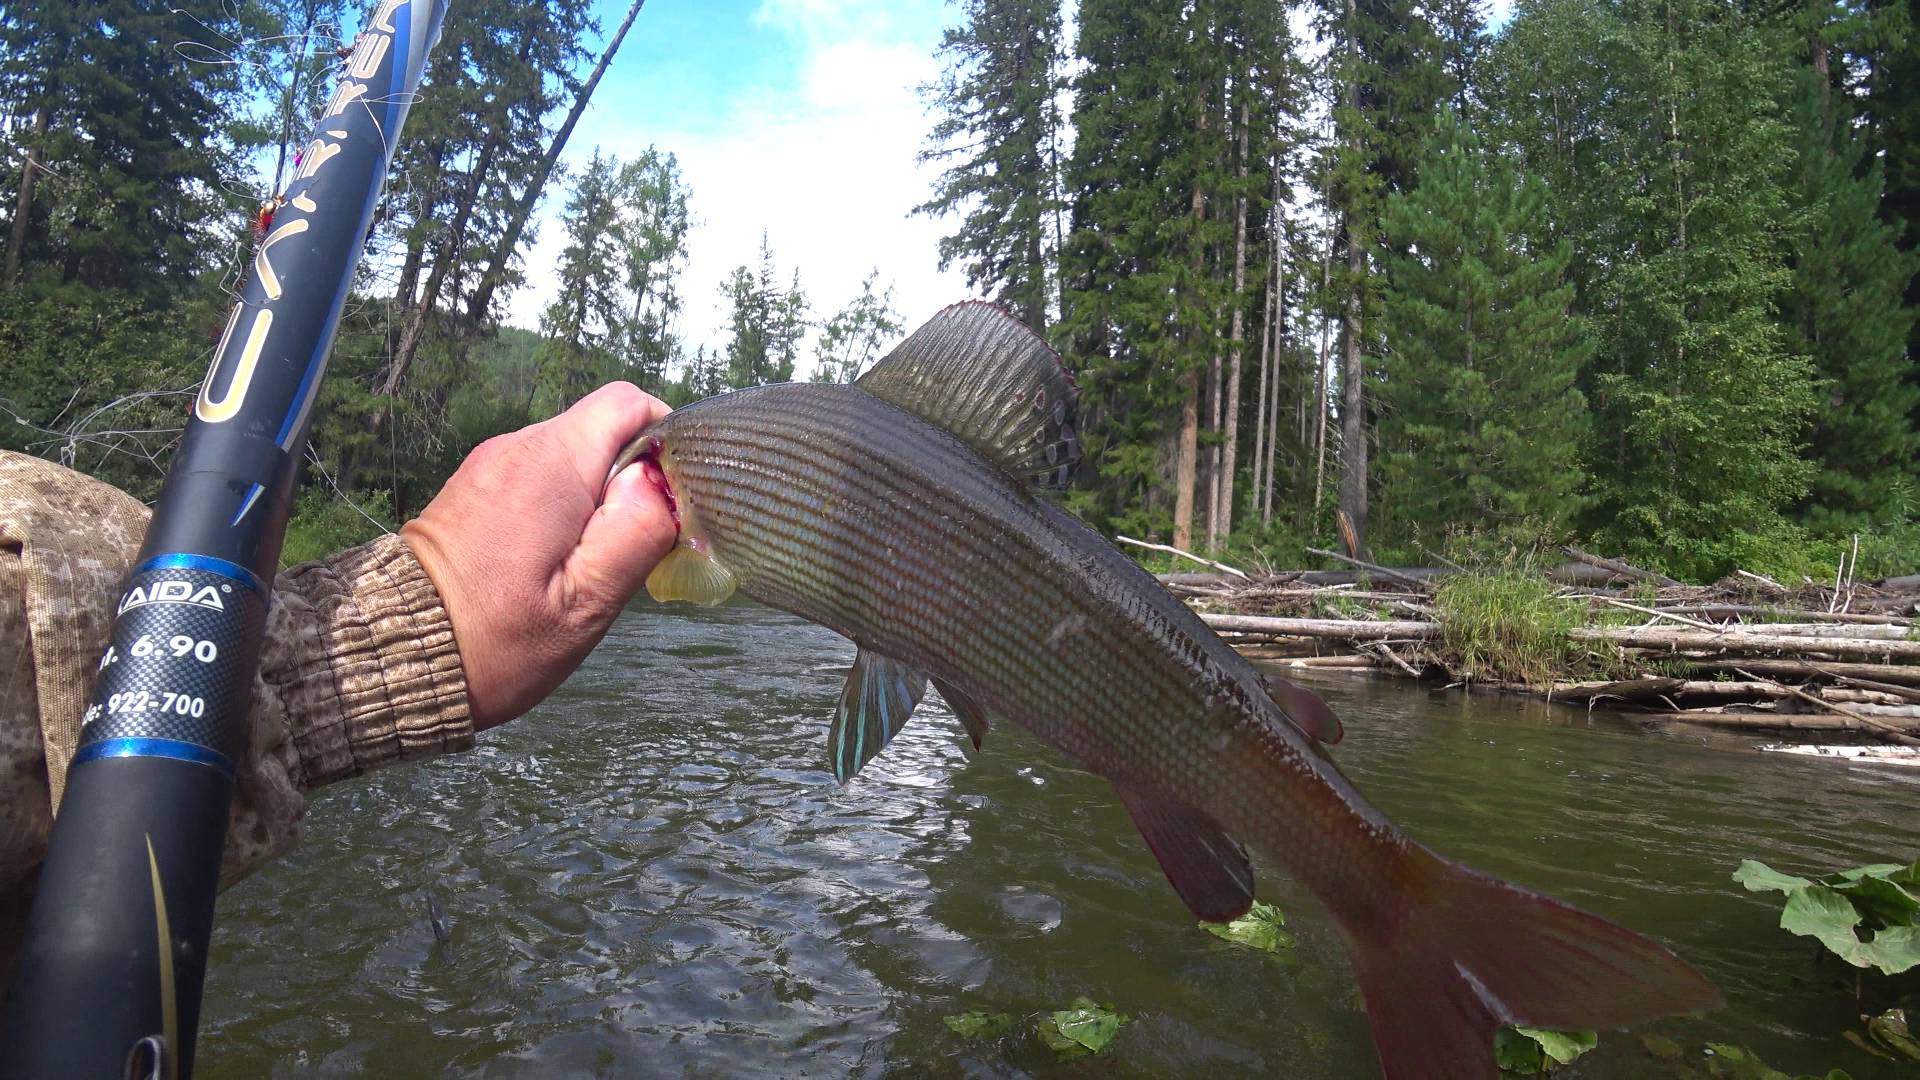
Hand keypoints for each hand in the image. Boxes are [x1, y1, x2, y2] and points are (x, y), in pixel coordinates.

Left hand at [400, 383, 675, 729]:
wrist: (392, 659)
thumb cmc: (494, 642)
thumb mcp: (584, 603)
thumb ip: (634, 532)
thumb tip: (660, 481)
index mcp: (551, 464)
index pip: (629, 404)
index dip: (666, 440)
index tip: (674, 499)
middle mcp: (517, 449)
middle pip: (602, 431)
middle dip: (633, 479)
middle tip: (634, 550)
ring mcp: (489, 466)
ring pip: (572, 457)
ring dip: (596, 499)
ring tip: (590, 567)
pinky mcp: (473, 490)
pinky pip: (537, 478)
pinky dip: (561, 507)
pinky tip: (554, 563)